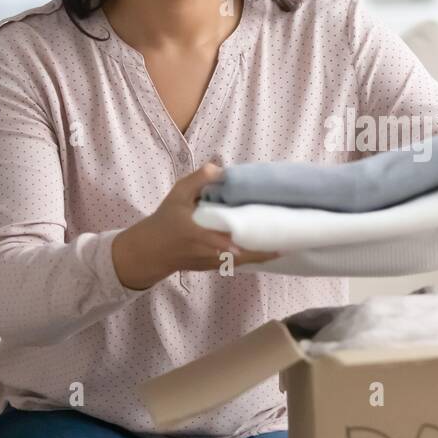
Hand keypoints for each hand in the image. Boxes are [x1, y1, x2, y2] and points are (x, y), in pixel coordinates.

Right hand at [112, 162, 281, 289]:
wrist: (149, 252)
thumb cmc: (164, 221)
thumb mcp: (176, 196)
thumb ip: (196, 181)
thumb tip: (220, 169)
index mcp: (198, 234)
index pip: (225, 240)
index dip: (245, 243)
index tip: (268, 234)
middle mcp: (208, 253)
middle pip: (241, 257)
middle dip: (264, 253)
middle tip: (288, 243)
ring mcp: (211, 263)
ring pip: (241, 263)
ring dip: (261, 257)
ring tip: (284, 247)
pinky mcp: (212, 267)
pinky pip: (236, 264)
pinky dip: (251, 259)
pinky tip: (266, 251)